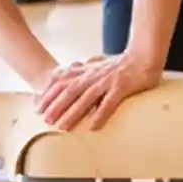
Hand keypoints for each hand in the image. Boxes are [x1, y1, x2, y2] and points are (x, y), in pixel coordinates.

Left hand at [33, 51, 162, 130]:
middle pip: (70, 91)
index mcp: (86, 71)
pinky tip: (93, 126)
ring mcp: (106, 81)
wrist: (144, 54)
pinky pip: (109, 102)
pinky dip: (100, 113)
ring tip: (63, 127)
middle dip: (56, 106)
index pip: (62, 82)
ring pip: (85, 98)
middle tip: (45, 120)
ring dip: (73, 113)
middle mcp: (93, 76)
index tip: (38, 107)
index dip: (49, 95)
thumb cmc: (123, 62)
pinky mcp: (121, 87)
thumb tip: (76, 65)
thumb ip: (86, 65)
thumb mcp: (99, 62)